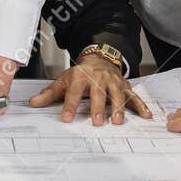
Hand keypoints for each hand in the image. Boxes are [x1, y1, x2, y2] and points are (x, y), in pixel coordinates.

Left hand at [31, 55, 150, 125]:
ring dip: (118, 108)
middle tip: (96, 122)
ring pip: (117, 94)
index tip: (66, 118)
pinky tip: (146, 115)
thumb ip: (50, 94)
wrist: (100, 59)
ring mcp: (113, 82)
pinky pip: (134, 96)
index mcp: (81, 77)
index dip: (69, 105)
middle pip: (98, 93)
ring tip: (117, 121)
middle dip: (97, 107)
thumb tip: (33, 103)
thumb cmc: (81, 74)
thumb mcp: (64, 80)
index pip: (74, 92)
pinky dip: (141, 105)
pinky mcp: (125, 86)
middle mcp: (98, 79)